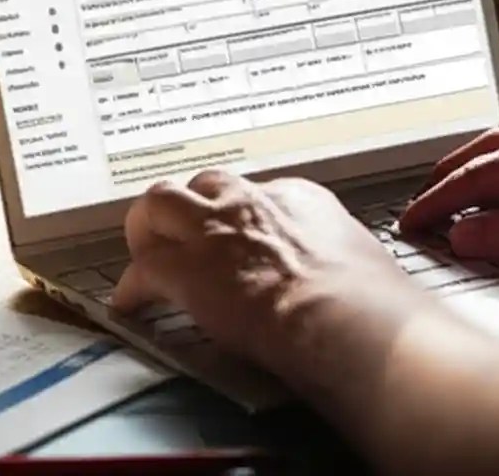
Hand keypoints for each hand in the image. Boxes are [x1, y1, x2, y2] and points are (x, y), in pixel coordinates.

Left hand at [111, 169, 413, 365]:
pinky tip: (131, 304)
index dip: (238, 215)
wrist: (343, 315)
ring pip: (159, 203)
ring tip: (144, 250)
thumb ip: (337, 254)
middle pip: (202, 184)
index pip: (254, 192)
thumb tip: (344, 272)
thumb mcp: (359, 254)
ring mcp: (213, 231)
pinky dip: (134, 287)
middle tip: (180, 231)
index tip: (235, 236)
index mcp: (297, 198)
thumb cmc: (367, 298)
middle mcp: (250, 204)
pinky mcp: (185, 269)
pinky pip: (142, 268)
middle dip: (187, 205)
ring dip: (148, 227)